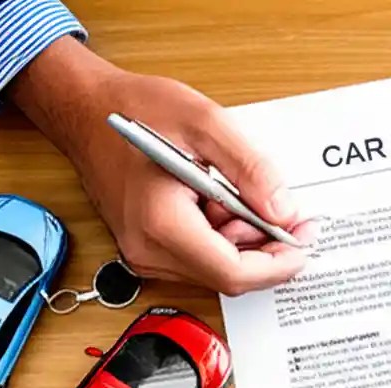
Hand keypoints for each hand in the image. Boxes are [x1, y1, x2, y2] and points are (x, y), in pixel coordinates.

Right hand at [11, 38, 311, 294]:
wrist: (86, 109)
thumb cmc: (134, 110)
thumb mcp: (206, 124)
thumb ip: (251, 169)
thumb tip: (283, 210)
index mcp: (161, 224)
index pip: (233, 273)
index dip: (278, 264)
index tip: (303, 241)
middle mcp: (149, 250)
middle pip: (227, 276)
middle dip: (266, 250)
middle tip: (289, 215)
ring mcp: (145, 253)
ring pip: (215, 269)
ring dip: (244, 241)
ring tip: (243, 196)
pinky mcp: (147, 248)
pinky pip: (199, 257)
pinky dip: (223, 236)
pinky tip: (221, 201)